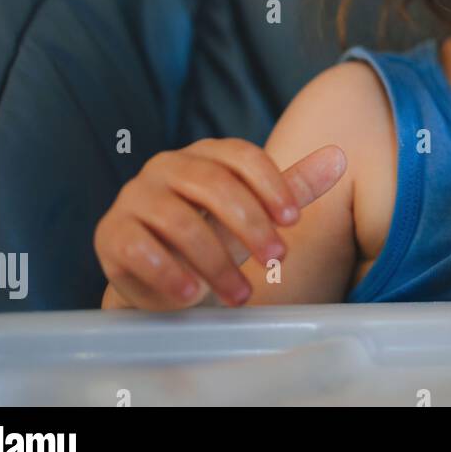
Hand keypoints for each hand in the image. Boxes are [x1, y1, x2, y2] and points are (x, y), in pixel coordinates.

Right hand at [95, 139, 346, 309]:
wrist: (161, 278)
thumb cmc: (214, 237)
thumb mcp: (256, 213)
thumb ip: (292, 187)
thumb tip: (339, 157)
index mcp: (204, 154)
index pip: (241, 156)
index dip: (271, 185)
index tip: (294, 221)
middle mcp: (166, 166)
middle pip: (212, 185)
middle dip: (250, 225)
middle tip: (277, 260)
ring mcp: (134, 197)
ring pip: (178, 221)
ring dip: (215, 262)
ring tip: (241, 295)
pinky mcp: (111, 233)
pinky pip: (138, 247)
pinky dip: (169, 274)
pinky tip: (192, 297)